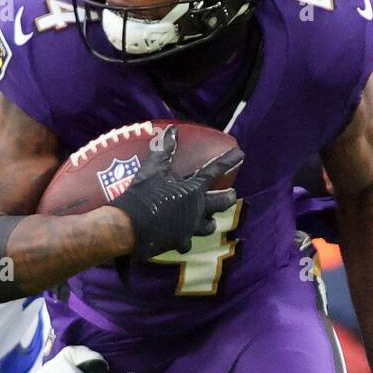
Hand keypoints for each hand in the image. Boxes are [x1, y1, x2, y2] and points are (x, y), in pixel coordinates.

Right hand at [112, 124, 241, 259]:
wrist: (130, 227)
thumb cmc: (143, 195)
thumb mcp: (153, 170)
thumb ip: (166, 151)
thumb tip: (173, 130)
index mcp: (193, 189)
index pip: (216, 171)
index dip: (229, 161)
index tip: (241, 154)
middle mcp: (197, 210)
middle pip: (222, 203)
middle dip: (228, 197)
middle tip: (232, 194)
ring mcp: (190, 228)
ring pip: (209, 226)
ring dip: (209, 221)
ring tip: (209, 219)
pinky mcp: (180, 242)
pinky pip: (188, 243)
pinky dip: (185, 239)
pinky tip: (183, 238)